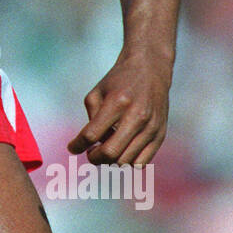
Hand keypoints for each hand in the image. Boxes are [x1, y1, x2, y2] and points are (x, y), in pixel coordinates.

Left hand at [66, 45, 171, 167]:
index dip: (77, 145)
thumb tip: (91, 145)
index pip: (92, 135)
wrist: (150, 69)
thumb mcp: (97, 93)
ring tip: (105, 150)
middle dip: (93, 158)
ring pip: (125, 161)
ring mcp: (151, 127)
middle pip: (110, 153)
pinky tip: (121, 152)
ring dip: (110, 162)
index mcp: (117, 103)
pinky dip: (127, 163)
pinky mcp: (160, 134)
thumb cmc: (119, 81)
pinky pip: (141, 163)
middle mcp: (137, 116)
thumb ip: (91, 118)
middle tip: (90, 153)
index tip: (72, 148)